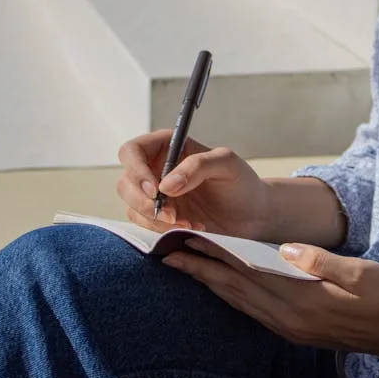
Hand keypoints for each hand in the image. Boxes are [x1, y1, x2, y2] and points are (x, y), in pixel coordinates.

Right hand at [116, 131, 270, 238]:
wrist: (252, 214)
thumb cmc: (241, 182)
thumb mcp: (226, 164)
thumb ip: (197, 166)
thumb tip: (165, 185)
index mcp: (167, 146)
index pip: (132, 152)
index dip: (136, 171)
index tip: (156, 191)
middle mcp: (156, 169)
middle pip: (125, 183)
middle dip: (145, 203)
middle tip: (173, 215)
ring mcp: (156, 196)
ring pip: (132, 208)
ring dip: (156, 220)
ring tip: (189, 223)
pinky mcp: (160, 219)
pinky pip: (146, 226)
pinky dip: (164, 231)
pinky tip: (191, 228)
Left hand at [163, 240, 378, 357]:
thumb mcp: (361, 273)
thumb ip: (322, 261)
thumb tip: (287, 248)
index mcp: (303, 300)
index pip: (248, 273)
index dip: (216, 255)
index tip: (189, 240)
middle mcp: (289, 318)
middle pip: (235, 290)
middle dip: (200, 270)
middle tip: (168, 252)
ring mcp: (290, 328)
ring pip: (239, 303)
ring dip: (211, 284)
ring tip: (185, 266)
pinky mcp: (293, 332)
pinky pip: (252, 312)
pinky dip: (231, 296)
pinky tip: (222, 287)